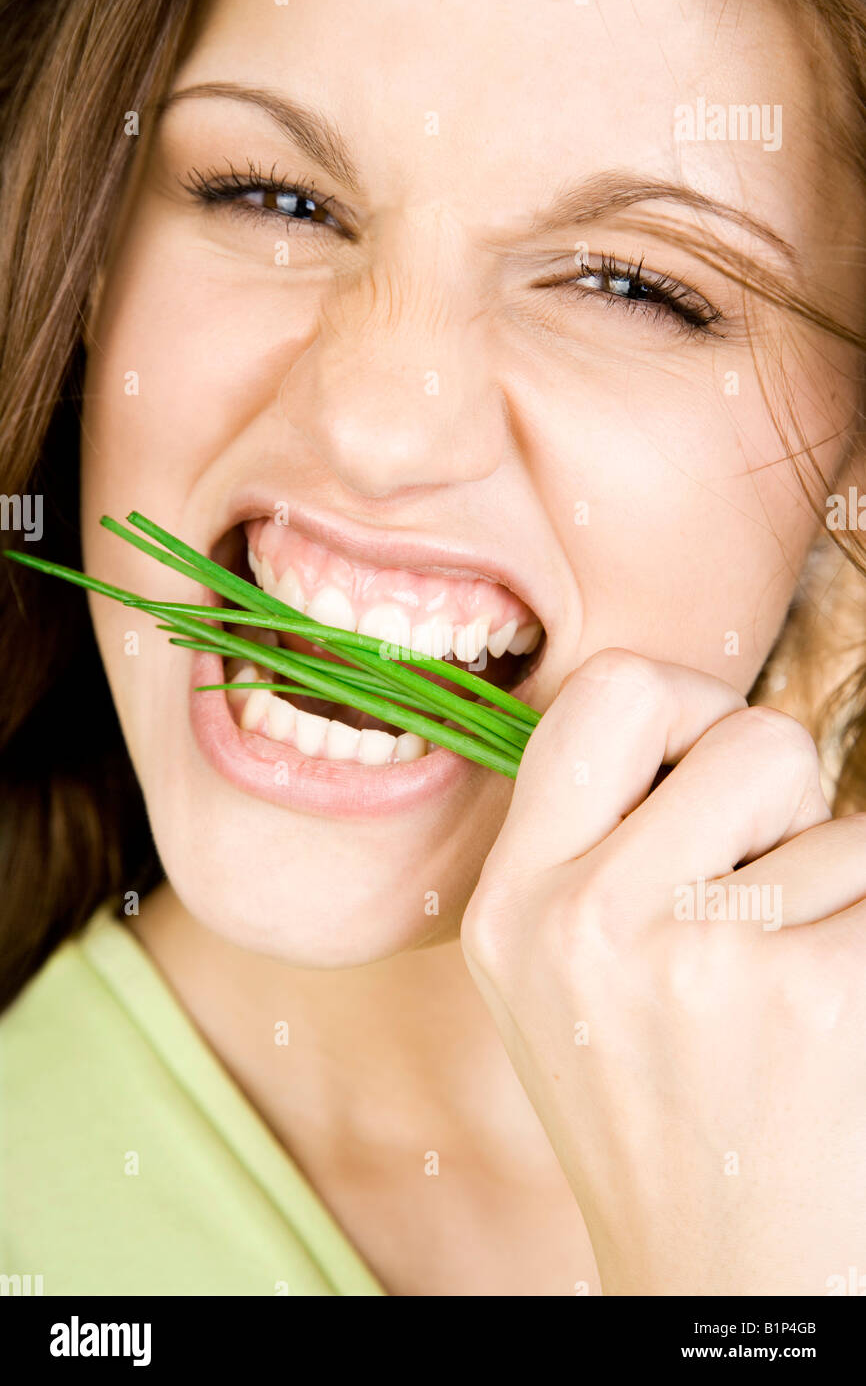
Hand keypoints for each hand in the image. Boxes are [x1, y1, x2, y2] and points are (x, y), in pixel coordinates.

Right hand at [461, 649, 865, 1294]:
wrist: (717, 1272)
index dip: (687, 702)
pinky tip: (832, 1005)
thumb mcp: (554, 970)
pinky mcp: (811, 1001)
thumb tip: (702, 725)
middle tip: (765, 874)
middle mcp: (584, 923)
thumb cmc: (647, 1099)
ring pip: (842, 822)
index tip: (710, 766)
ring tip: (786, 974)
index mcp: (513, 904)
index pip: (609, 691)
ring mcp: (697, 963)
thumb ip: (591, 842)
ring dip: (836, 882)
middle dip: (784, 789)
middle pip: (750, 734)